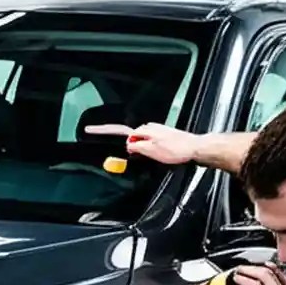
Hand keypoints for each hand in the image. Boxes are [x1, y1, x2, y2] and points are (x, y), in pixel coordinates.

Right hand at [82, 122, 201, 164]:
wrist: (195, 148)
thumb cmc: (177, 150)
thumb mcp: (152, 151)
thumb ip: (137, 147)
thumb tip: (127, 145)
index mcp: (143, 130)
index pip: (119, 130)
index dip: (103, 130)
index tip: (90, 130)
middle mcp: (149, 128)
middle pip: (129, 137)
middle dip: (127, 145)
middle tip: (131, 156)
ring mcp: (156, 131)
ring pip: (139, 140)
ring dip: (139, 148)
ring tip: (150, 157)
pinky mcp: (162, 136)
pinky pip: (148, 142)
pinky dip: (146, 148)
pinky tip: (154, 154)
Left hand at [232, 264, 285, 284]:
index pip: (282, 275)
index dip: (270, 268)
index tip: (263, 265)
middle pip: (272, 272)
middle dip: (256, 267)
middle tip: (245, 266)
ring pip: (264, 275)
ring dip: (249, 271)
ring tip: (239, 270)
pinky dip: (245, 280)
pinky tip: (238, 279)